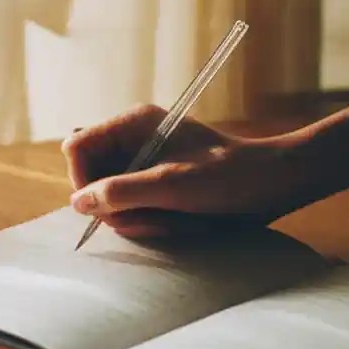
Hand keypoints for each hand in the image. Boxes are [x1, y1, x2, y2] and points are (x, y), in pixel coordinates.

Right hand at [61, 105, 327, 237]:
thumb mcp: (170, 185)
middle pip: (92, 179)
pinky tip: (179, 223)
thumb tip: (78, 203)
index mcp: (133, 125)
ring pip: (112, 201)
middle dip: (119, 207)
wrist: (271, 185)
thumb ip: (119, 192)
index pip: (78, 148)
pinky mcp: (157, 187)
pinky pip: (133, 211)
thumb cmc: (227, 177)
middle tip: (153, 216)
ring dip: (141, 219)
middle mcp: (134, 142)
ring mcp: (145, 166)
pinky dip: (151, 223)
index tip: (107, 205)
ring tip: (176, 219)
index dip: (84, 180)